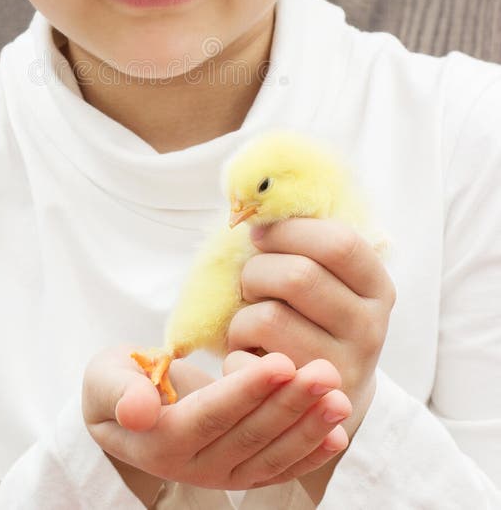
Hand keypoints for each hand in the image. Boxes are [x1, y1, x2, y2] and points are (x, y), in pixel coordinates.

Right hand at [82, 344, 351, 492]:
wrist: (128, 413)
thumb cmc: (117, 386)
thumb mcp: (104, 380)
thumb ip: (118, 391)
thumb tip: (137, 408)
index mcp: (161, 440)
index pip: (211, 415)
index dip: (246, 390)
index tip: (280, 362)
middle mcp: (195, 466)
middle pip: (249, 434)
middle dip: (290, 403)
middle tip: (324, 371)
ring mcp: (221, 474)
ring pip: (271, 452)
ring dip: (308, 426)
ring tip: (339, 394)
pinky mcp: (240, 472)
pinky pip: (279, 468)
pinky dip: (310, 454)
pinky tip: (337, 432)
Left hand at [230, 218, 396, 442]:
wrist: (326, 393)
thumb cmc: (314, 315)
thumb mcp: (328, 278)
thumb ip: (306, 243)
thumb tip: (256, 210)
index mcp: (377, 288)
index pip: (339, 243)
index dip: (289, 230)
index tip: (261, 235)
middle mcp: (369, 329)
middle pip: (297, 276)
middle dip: (257, 269)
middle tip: (251, 280)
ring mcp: (339, 368)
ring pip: (268, 317)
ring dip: (242, 311)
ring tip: (250, 317)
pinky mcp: (303, 402)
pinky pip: (248, 361)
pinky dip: (235, 350)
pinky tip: (248, 349)